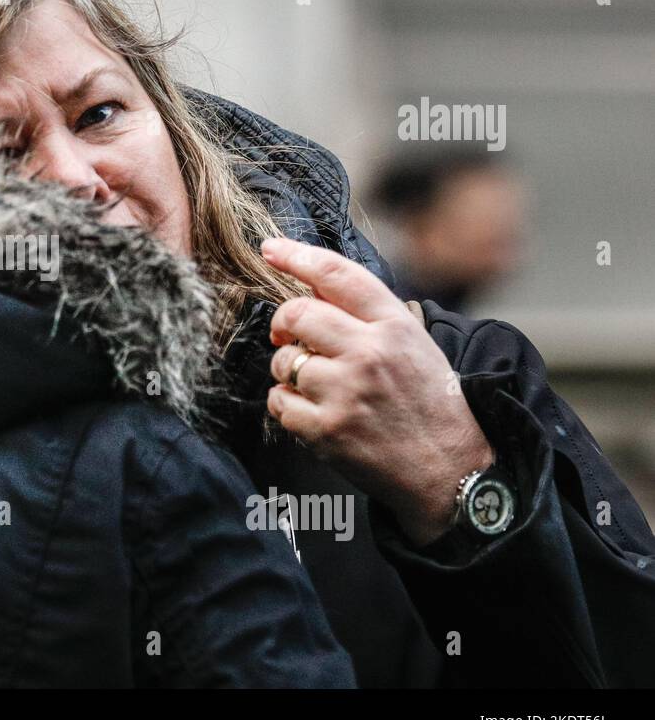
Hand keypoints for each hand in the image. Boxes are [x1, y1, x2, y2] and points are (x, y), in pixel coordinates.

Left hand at [260, 237, 493, 545]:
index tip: (271, 249)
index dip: (297, 255)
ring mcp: (346, 392)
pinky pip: (279, 401)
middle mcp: (369, 353)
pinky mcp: (326, 429)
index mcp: (394, 326)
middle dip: (283, 323)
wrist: (450, 470)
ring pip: (283, 361)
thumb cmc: (430, 403)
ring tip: (316, 384)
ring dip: (288, 370)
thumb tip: (313, 287)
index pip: (337, 275)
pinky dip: (286, 405)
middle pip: (296, 313)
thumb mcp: (414, 345)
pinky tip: (313, 411)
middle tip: (287, 335)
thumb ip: (369, 315)